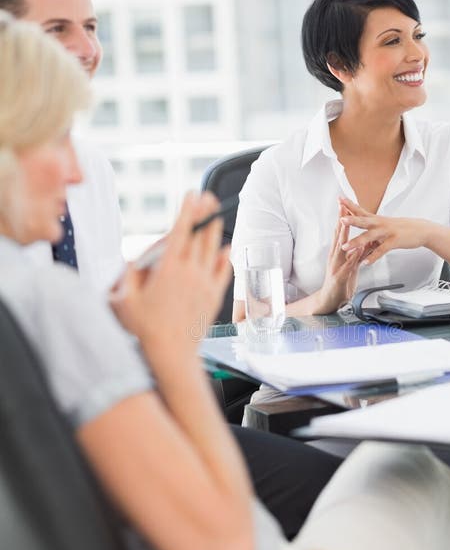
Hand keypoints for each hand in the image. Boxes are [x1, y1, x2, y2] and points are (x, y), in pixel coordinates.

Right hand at [110, 191, 230, 360]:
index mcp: (168, 269)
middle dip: (205, 214)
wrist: (172, 355)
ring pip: (213, 250)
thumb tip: (134, 261)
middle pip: (201, 236)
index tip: (192, 195)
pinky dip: (224, 258)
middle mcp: (190, 272)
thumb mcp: (124, 300)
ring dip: (214, 230)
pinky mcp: (214, 298)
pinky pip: (223, 272)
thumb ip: (129, 276)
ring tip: (216, 214)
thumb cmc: (144, 330)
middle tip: (209, 197)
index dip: (187, 211)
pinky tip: (225, 250)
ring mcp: (205, 284)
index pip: (181, 231)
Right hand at [312, 205, 367, 312]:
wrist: (331, 300)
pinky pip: (348, 265)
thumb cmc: (341, 283)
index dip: (343, 218)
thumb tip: (362, 244)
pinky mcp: (340, 277)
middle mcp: (335, 257)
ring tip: (346, 222)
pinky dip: (353, 257)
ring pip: (340, 247)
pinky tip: (357, 250)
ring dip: (343, 235)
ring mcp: (336, 266)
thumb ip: (356, 255)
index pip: (340, 232)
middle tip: (342, 205)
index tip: (345, 204)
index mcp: (338, 253)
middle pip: (338, 235)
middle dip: (341, 220)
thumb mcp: (350, 267)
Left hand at [338, 196, 432, 265]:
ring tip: (345, 247)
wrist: (421, 230)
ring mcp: (387, 232)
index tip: (339, 198)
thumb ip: (371, 228)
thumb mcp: (385, 225)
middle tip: (340, 219)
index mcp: (376, 219)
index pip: (360, 210)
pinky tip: (365, 262)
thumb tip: (359, 228)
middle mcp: (380, 223)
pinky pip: (381, 250)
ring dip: (356, 242)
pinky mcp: (394, 241)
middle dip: (351, 220)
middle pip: (363, 221)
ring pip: (369, 237)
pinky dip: (372, 257)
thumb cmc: (401, 228)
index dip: (350, 204)